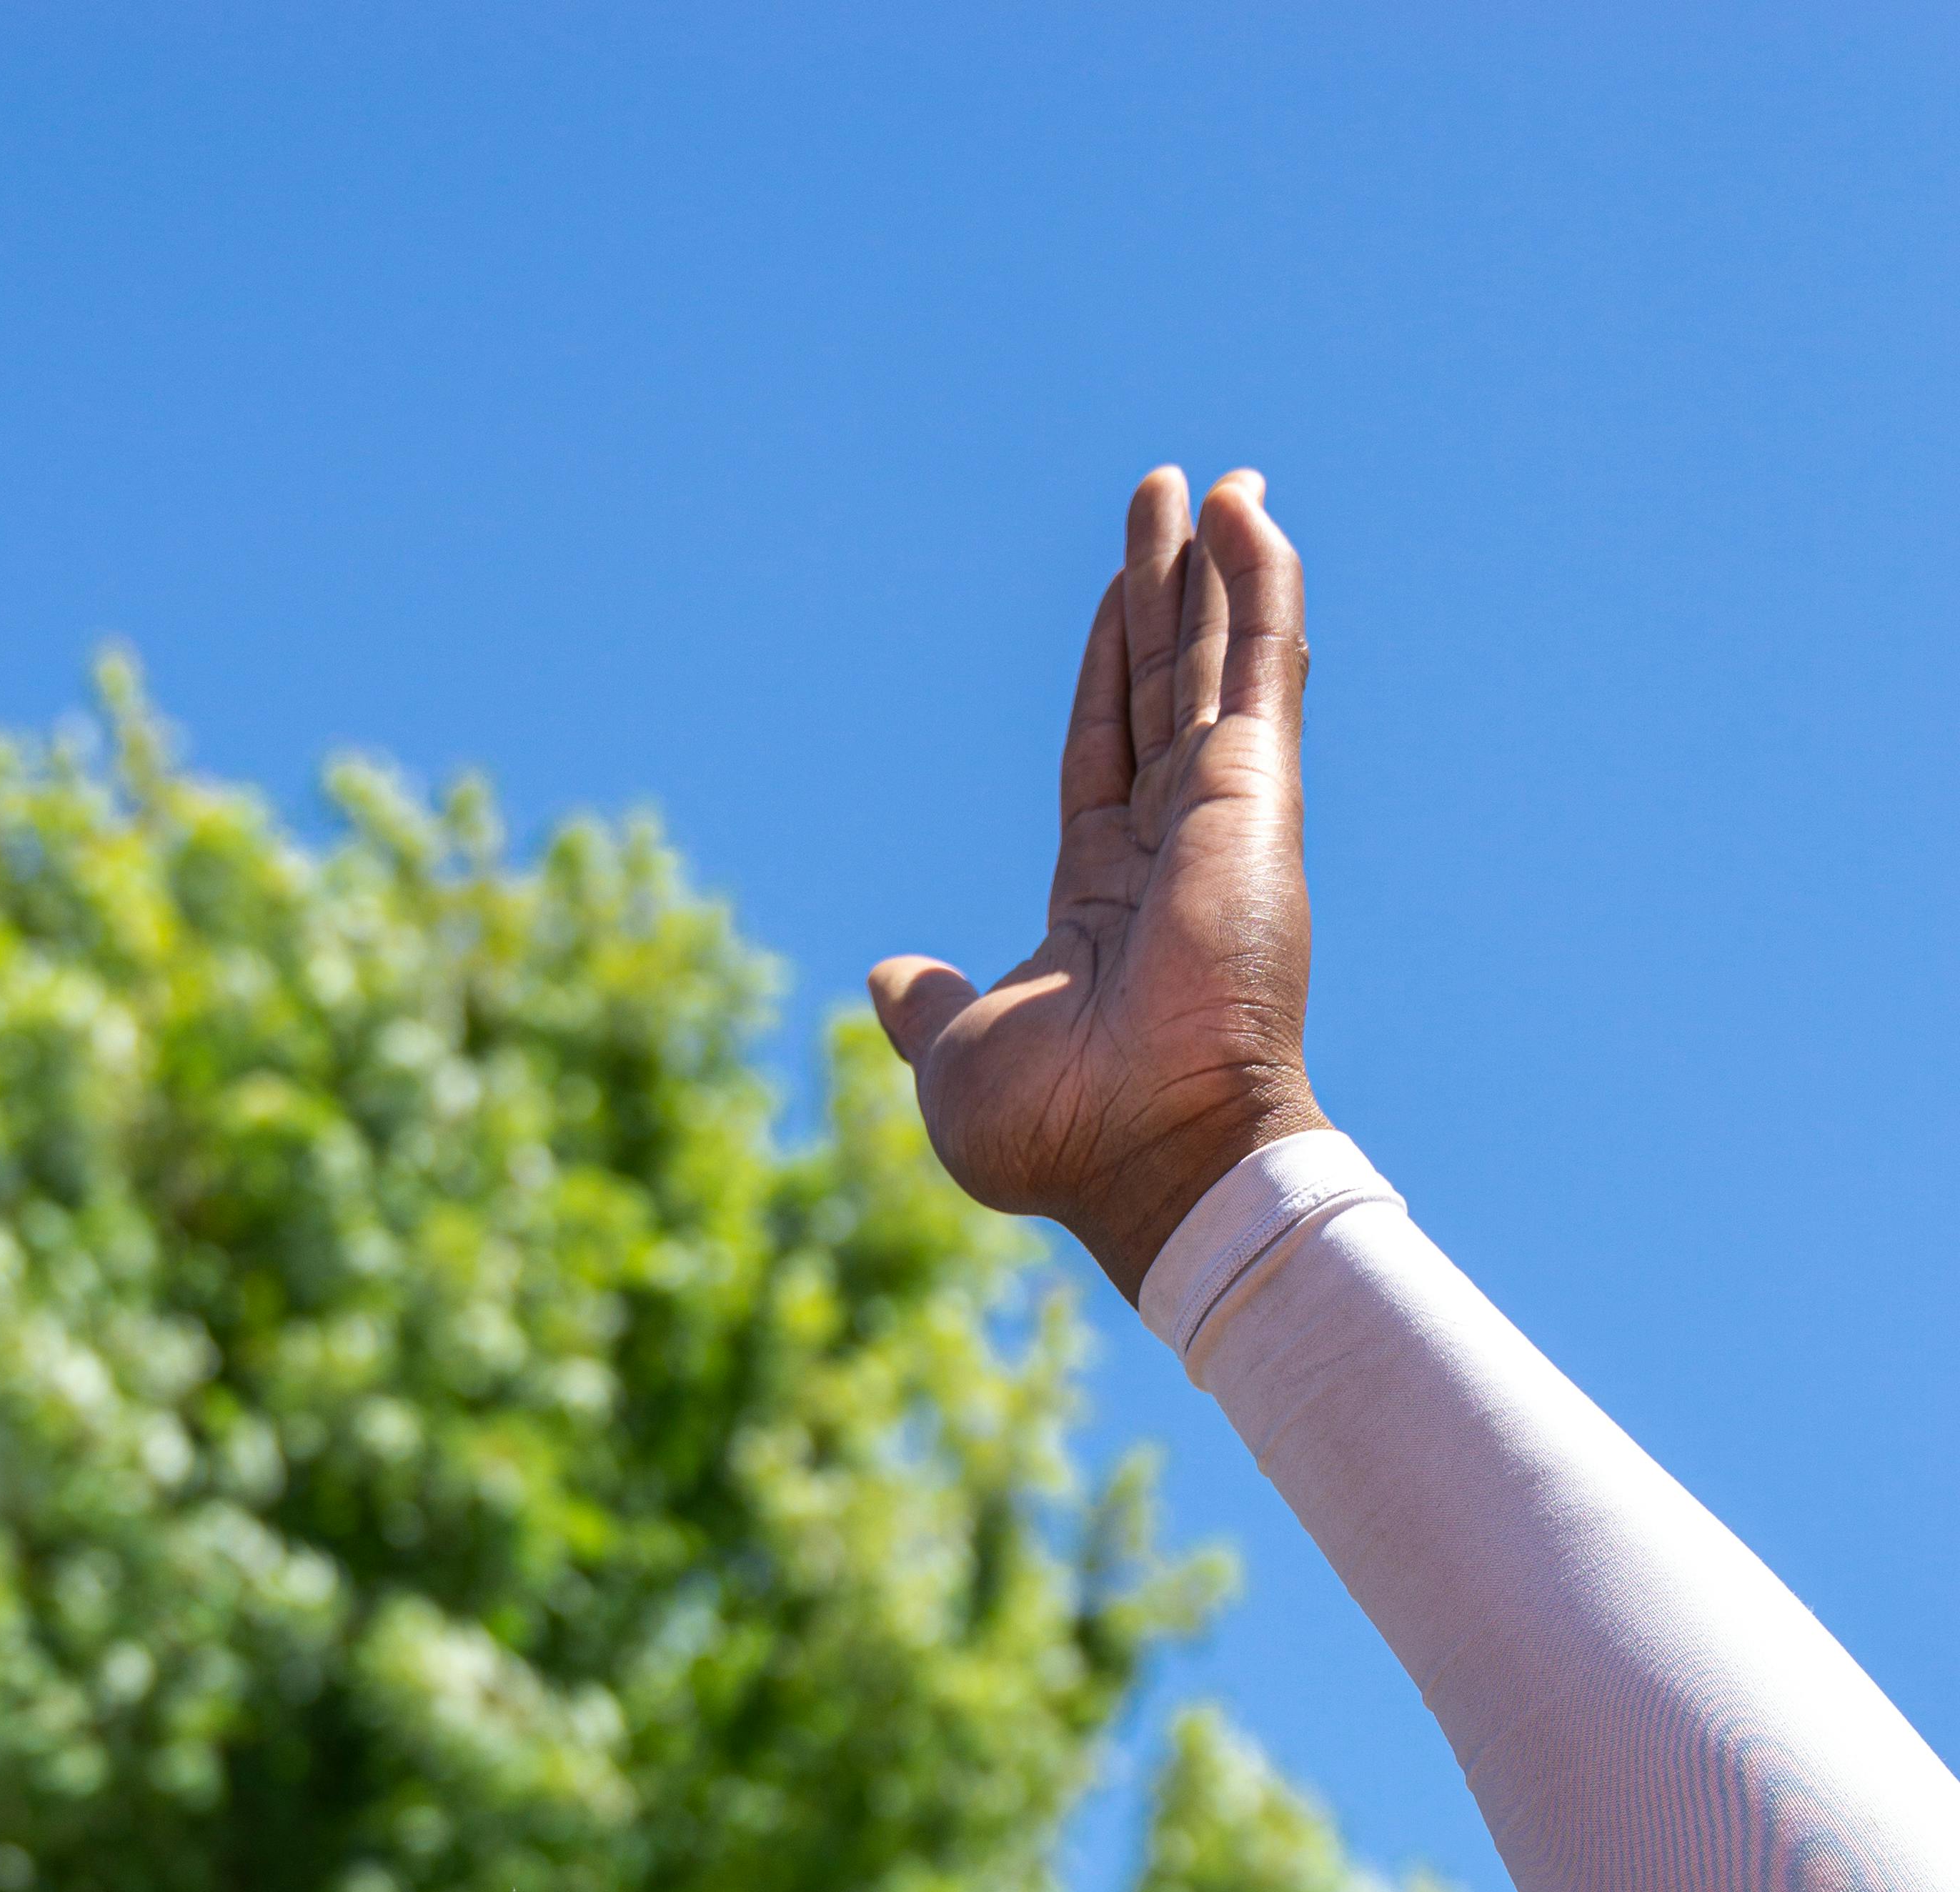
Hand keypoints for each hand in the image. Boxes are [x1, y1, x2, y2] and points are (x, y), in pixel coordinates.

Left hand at [871, 467, 1324, 1302]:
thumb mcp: (961, 1061)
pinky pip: (1256, 669)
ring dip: (1212, 570)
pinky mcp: (1255, 797)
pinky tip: (1246, 515)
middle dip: (1164, 595)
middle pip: (1165, 689)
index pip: (1104, 754)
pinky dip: (1257, 589)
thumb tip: (885, 977)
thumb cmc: (1061, 1135)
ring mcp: (1221, 820)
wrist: (1148, 1156)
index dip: (1109, 672)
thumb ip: (929, 1008)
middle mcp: (1171, 851)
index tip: (1116, 597)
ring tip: (1211, 484)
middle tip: (1166, 501)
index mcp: (1102, 904)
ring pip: (1213, 663)